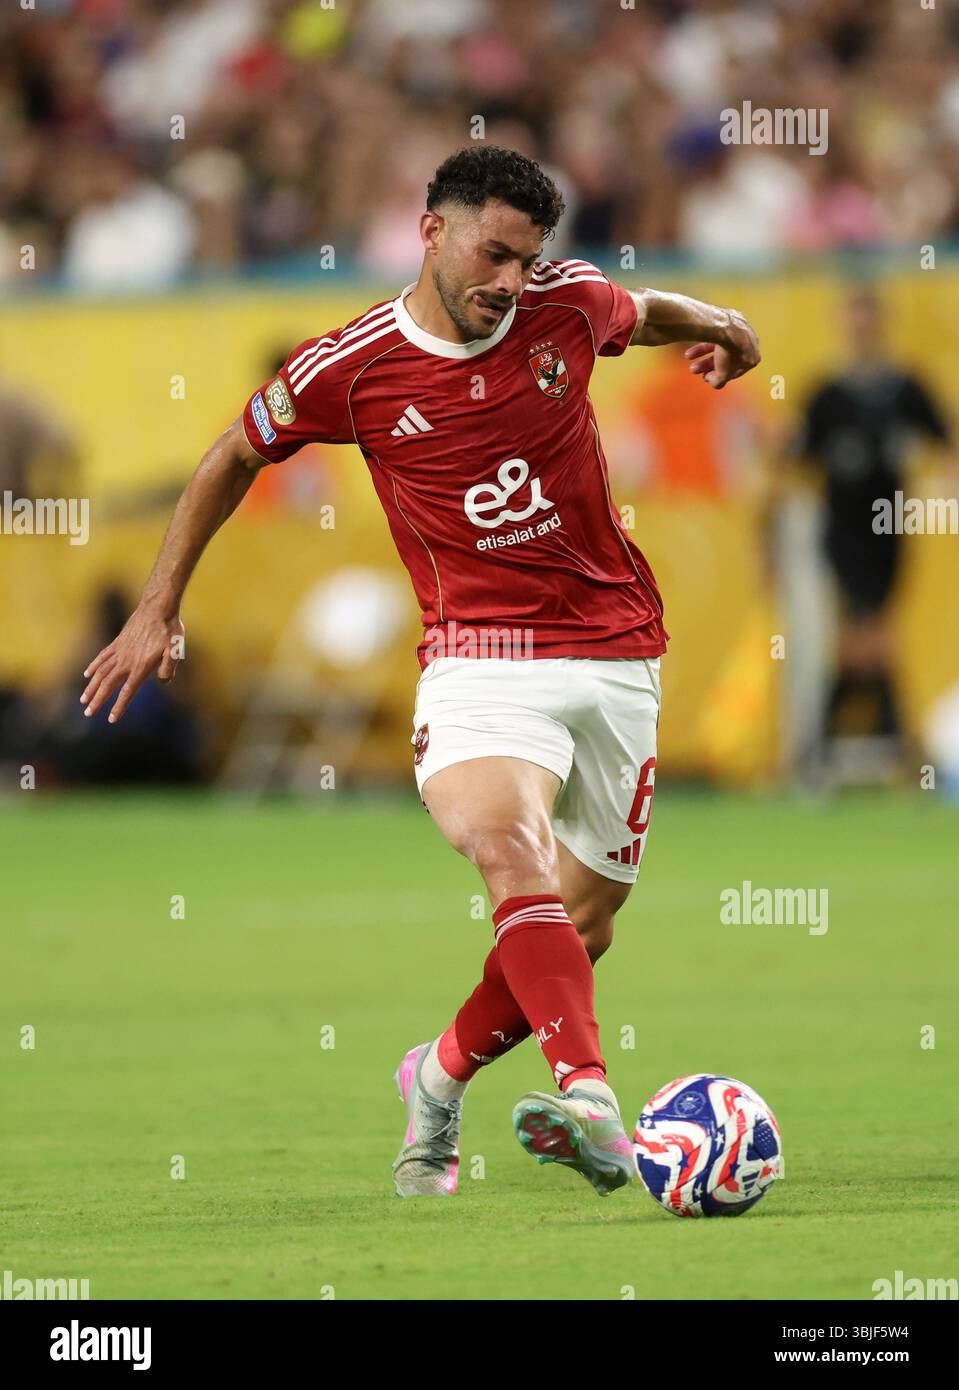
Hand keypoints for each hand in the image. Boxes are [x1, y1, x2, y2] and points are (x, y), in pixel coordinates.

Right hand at [81, 605, 183, 723]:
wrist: (158, 607)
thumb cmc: (169, 629)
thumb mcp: (176, 650)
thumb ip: (169, 668)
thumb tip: (164, 681)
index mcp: (141, 666)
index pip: (127, 691)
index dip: (119, 706)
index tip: (111, 719)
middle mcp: (127, 660)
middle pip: (108, 684)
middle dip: (98, 700)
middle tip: (88, 714)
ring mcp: (120, 651)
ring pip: (101, 672)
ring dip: (92, 687)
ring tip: (84, 700)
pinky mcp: (118, 642)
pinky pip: (102, 657)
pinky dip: (94, 666)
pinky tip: (87, 674)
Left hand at [685, 309, 759, 388]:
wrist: (726, 328)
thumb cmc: (729, 353)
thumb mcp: (724, 374)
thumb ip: (720, 382)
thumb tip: (715, 383)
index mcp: (753, 357)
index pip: (736, 371)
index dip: (720, 376)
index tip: (707, 377)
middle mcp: (750, 342)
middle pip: (726, 357)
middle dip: (708, 364)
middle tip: (694, 369)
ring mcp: (742, 329)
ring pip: (719, 344)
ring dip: (702, 353)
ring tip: (688, 357)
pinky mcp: (731, 318)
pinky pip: (717, 333)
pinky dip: (705, 340)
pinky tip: (692, 347)